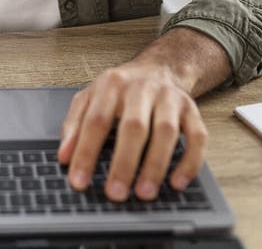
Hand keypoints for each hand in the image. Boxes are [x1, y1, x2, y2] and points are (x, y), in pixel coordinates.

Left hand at [57, 60, 207, 201]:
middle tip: (115, 194)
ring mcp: (169, 98)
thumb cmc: (120, 90)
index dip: (86, 152)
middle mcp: (142, 88)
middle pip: (134, 126)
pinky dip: (189, 161)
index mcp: (112, 84)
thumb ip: (74, 124)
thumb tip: (64, 156)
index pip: (96, 120)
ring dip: (155, 165)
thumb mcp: (90, 97)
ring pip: (166, 131)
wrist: (158, 67)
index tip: (79, 181)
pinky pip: (197, 137)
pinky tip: (176, 183)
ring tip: (143, 193)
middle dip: (124, 163)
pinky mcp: (191, 110)